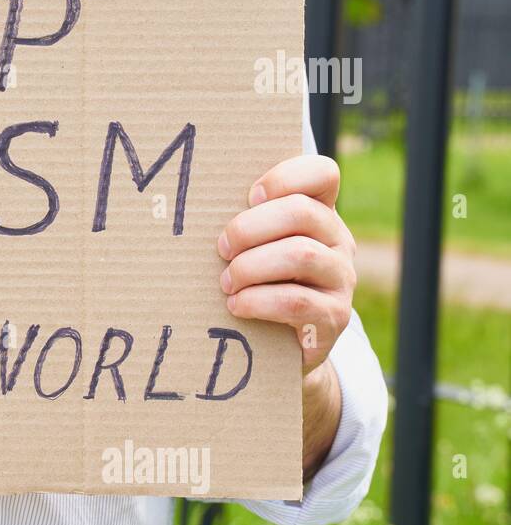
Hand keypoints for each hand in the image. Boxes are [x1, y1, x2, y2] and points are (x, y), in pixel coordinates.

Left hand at [217, 156, 353, 476]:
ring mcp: (341, 279)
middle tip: (221, 247)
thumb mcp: (251, 247)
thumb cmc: (254, 283)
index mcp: (319, 212)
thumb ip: (240, 221)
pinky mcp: (334, 318)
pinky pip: (296, 301)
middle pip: (303, 212)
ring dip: (251, 266)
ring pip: (301, 255)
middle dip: (251, 227)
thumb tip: (181, 201)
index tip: (248, 195)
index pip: (322, 173)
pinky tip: (235, 305)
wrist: (279, 350)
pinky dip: (257, 301)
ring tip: (226, 281)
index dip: (285, 176)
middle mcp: (338, 241)